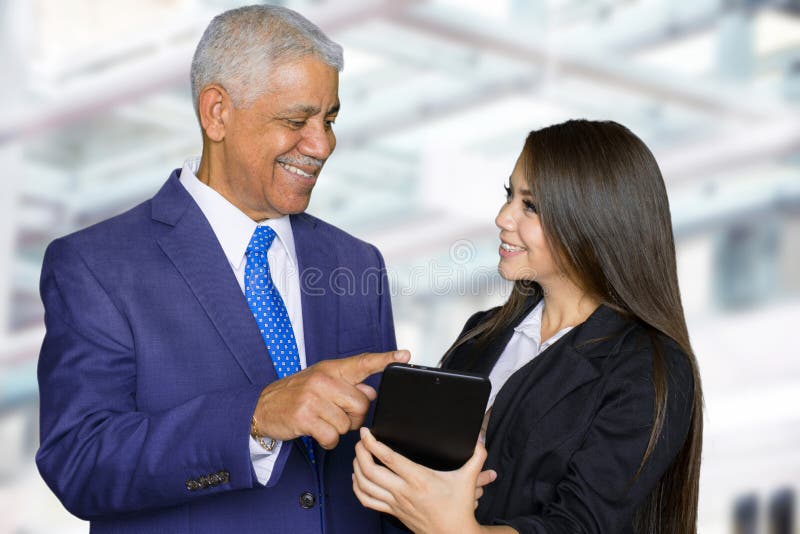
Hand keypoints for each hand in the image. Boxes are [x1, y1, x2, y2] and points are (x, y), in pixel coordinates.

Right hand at [252, 350, 409, 448]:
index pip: (363, 362)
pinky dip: (327, 441)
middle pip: (362, 404)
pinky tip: (316, 432)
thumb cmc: (297, 395)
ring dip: (338, 429)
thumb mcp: (322, 383)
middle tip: (337, 414)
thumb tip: (371, 391)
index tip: (404, 355)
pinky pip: (332, 437)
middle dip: (354, 416)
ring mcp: (313, 398)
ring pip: (347, 424)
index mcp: (332, 369)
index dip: (385, 359)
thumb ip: (348, 385)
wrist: (263, 408)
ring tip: (322, 421)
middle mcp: (323, 380)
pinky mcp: (305, 418)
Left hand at [352, 427, 496, 533]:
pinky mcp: (392, 512)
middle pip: (370, 470)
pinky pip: (367, 500)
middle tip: (360, 440)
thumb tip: (481, 439)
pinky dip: (358, 488)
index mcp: (419, 479)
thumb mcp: (468, 480)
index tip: (367, 432)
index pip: (389, 458)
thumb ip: (476, 457)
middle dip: (360, 452)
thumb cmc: (458, 508)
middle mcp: (403, 491)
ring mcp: (395, 503)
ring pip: (365, 485)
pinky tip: (358, 478)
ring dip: (357, 468)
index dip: (373, 443)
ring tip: (358, 455)